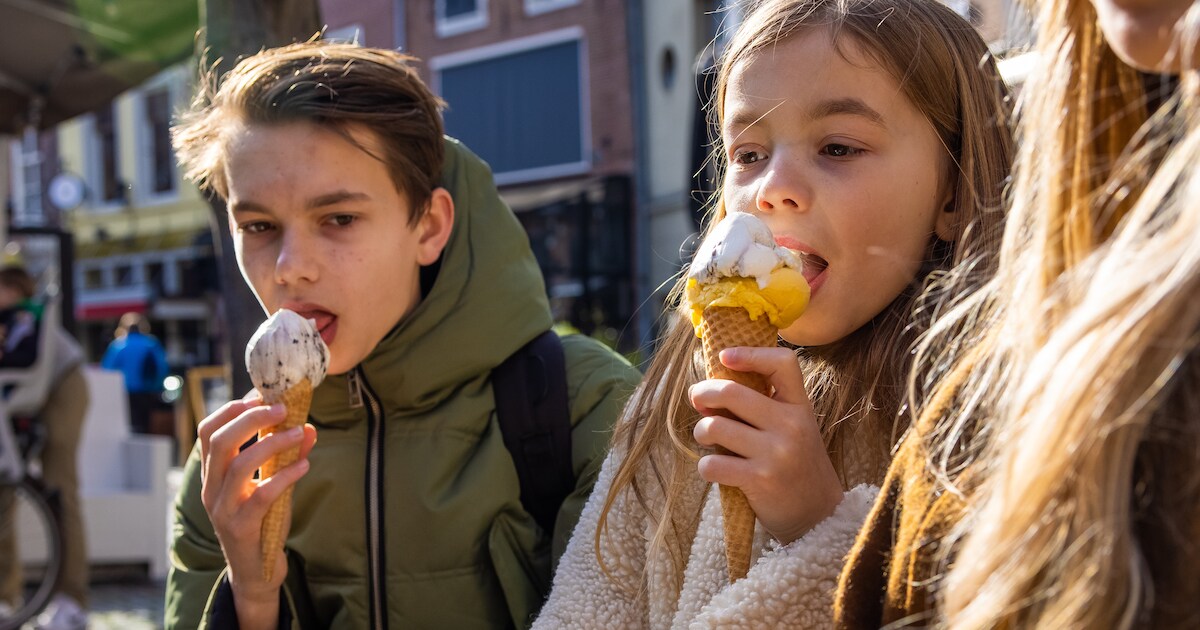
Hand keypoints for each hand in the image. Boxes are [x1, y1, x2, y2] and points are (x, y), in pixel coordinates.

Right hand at [197, 390, 316, 628]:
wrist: (257, 571)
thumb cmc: (263, 522)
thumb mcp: (273, 484)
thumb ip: (287, 457)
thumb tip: (307, 426)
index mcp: (213, 474)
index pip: (207, 432)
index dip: (231, 409)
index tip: (259, 394)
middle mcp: (211, 489)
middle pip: (220, 441)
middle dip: (252, 419)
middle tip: (282, 407)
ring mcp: (223, 509)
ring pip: (239, 465)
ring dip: (273, 443)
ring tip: (299, 432)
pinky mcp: (241, 528)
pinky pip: (261, 495)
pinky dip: (285, 476)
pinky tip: (304, 466)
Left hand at [690, 346, 842, 544]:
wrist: (819, 517)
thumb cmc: (796, 466)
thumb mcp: (793, 429)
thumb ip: (763, 407)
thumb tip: (705, 391)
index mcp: (800, 406)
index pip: (783, 363)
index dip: (751, 353)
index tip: (725, 357)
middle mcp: (791, 425)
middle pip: (732, 392)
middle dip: (703, 393)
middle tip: (697, 401)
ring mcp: (776, 453)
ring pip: (714, 426)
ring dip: (701, 432)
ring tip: (707, 439)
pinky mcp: (760, 480)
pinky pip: (712, 464)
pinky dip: (705, 466)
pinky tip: (714, 469)